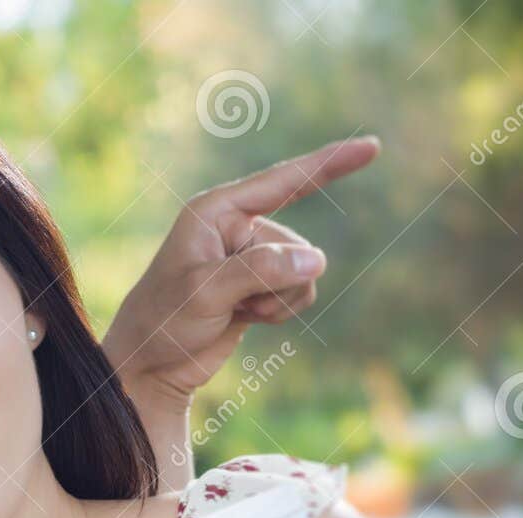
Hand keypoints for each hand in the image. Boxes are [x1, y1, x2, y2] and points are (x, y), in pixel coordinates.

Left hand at [103, 136, 380, 412]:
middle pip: (296, 245)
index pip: (282, 182)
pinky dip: (280, 310)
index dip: (329, 164)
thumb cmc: (163, 323)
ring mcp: (248, 256)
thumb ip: (261, 271)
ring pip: (303, 271)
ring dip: (279, 299)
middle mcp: (234, 227)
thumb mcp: (206, 293)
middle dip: (276, 281)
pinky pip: (298, 291)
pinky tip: (245, 318)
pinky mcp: (257, 284)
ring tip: (235, 311)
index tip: (372, 146)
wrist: (150, 366)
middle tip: (230, 302)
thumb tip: (317, 259)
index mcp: (215, 212)